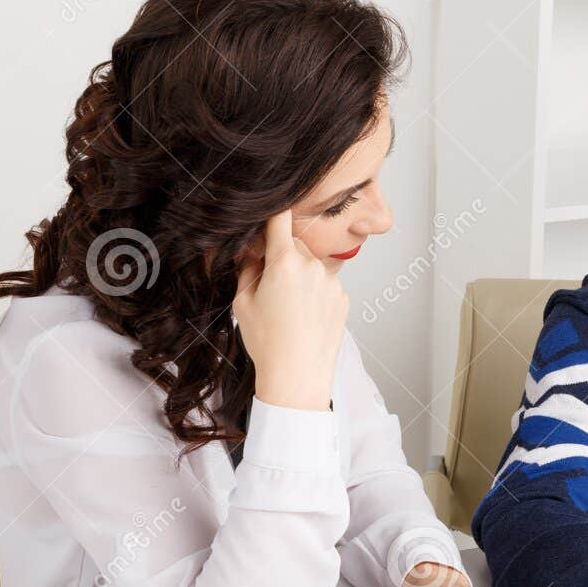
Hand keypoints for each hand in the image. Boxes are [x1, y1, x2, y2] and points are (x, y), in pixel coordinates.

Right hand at [232, 208, 348, 410]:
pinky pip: (325, 285)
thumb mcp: (243, 301)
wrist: (298, 376)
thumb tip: (253, 250)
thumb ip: (248, 267)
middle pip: (294, 245)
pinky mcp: (343, 298)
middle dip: (282, 256)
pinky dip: (315, 293)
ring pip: (311, 266)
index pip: (279, 219)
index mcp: (284, 261)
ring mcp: (332, 282)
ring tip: (288, 309)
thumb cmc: (267, 342)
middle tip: (269, 285)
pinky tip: (304, 317)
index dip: (273, 213)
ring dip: (300, 276)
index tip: (270, 210)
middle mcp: (313, 265)